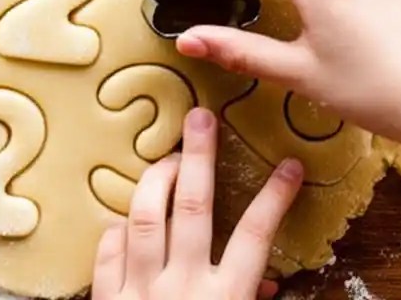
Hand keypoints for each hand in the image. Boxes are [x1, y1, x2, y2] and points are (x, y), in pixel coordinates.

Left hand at [91, 108, 302, 299]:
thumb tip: (267, 282)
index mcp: (226, 297)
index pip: (255, 235)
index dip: (274, 197)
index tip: (290, 165)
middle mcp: (183, 288)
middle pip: (193, 207)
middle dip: (199, 157)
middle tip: (201, 118)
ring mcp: (142, 292)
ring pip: (145, 218)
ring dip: (156, 180)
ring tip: (167, 158)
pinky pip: (109, 251)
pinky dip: (119, 229)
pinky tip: (125, 218)